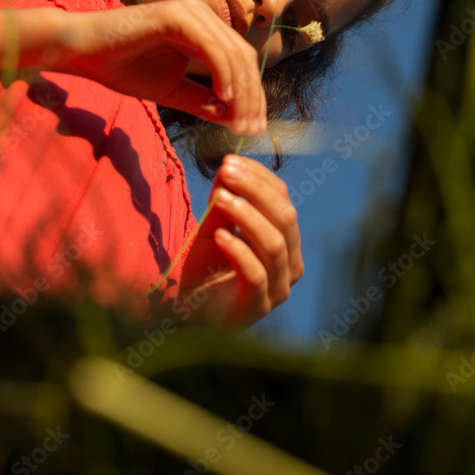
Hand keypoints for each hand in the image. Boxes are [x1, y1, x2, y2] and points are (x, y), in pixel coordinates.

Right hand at [61, 0, 266, 135]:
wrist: (83, 52)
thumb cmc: (123, 67)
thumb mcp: (172, 90)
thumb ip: (203, 100)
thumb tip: (234, 117)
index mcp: (204, 28)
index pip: (241, 61)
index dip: (252, 95)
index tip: (252, 128)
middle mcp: (202, 15)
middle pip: (244, 57)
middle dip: (252, 96)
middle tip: (252, 129)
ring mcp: (191, 12)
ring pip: (233, 53)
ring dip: (241, 91)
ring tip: (239, 122)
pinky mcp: (177, 16)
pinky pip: (211, 48)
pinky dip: (223, 74)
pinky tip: (224, 99)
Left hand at [178, 155, 303, 327]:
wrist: (185, 313)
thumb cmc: (204, 269)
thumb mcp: (214, 226)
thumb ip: (223, 202)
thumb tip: (227, 167)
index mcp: (286, 241)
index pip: (284, 200)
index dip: (260, 177)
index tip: (230, 160)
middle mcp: (290, 265)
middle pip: (285, 218)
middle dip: (255, 190)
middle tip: (226, 172)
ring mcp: (277, 290)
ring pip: (274, 244)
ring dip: (246, 215)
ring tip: (218, 198)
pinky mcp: (256, 308)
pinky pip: (256, 275)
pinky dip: (238, 251)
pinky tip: (219, 235)